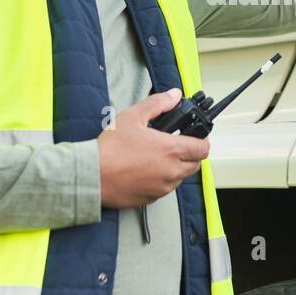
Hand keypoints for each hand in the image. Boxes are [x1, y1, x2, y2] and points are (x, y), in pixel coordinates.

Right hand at [96, 88, 209, 208]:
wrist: (92, 176)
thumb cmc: (111, 148)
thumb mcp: (133, 116)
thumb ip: (158, 104)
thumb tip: (174, 95)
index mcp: (172, 150)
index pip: (203, 148)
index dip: (202, 141)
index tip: (194, 137)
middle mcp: (172, 171)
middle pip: (195, 165)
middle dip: (190, 154)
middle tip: (175, 145)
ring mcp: (163, 187)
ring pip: (180, 178)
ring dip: (176, 168)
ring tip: (157, 157)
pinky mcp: (152, 199)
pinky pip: (165, 189)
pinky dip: (161, 180)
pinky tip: (145, 171)